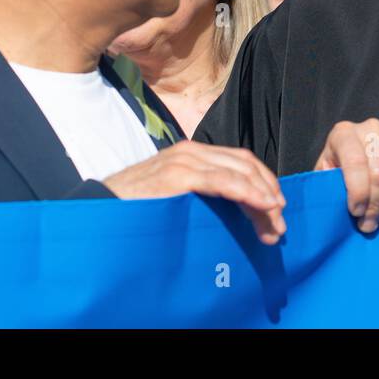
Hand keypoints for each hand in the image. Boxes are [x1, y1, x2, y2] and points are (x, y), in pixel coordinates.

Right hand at [104, 141, 286, 244]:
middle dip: (269, 195)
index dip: (264, 183)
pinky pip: (222, 181)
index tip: (276, 210)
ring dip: (263, 200)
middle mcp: (192, 152)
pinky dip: (247, 192)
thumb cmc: (136, 207)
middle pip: (246, 167)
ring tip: (273, 226)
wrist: (99, 208)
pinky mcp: (177, 175)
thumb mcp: (173, 196)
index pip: (241, 162)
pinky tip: (262, 205)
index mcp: (193, 154)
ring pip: (240, 174)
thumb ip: (200, 195)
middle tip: (278, 226)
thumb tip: (234, 214)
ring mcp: (185, 161)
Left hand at [314, 119, 378, 233]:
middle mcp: (371, 128)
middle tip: (369, 222)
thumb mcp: (325, 176)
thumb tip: (336, 202)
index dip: (358, 192)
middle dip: (375, 203)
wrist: (356, 159)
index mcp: (344, 134)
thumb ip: (328, 186)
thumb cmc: (338, 172)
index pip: (356, 162)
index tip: (356, 212)